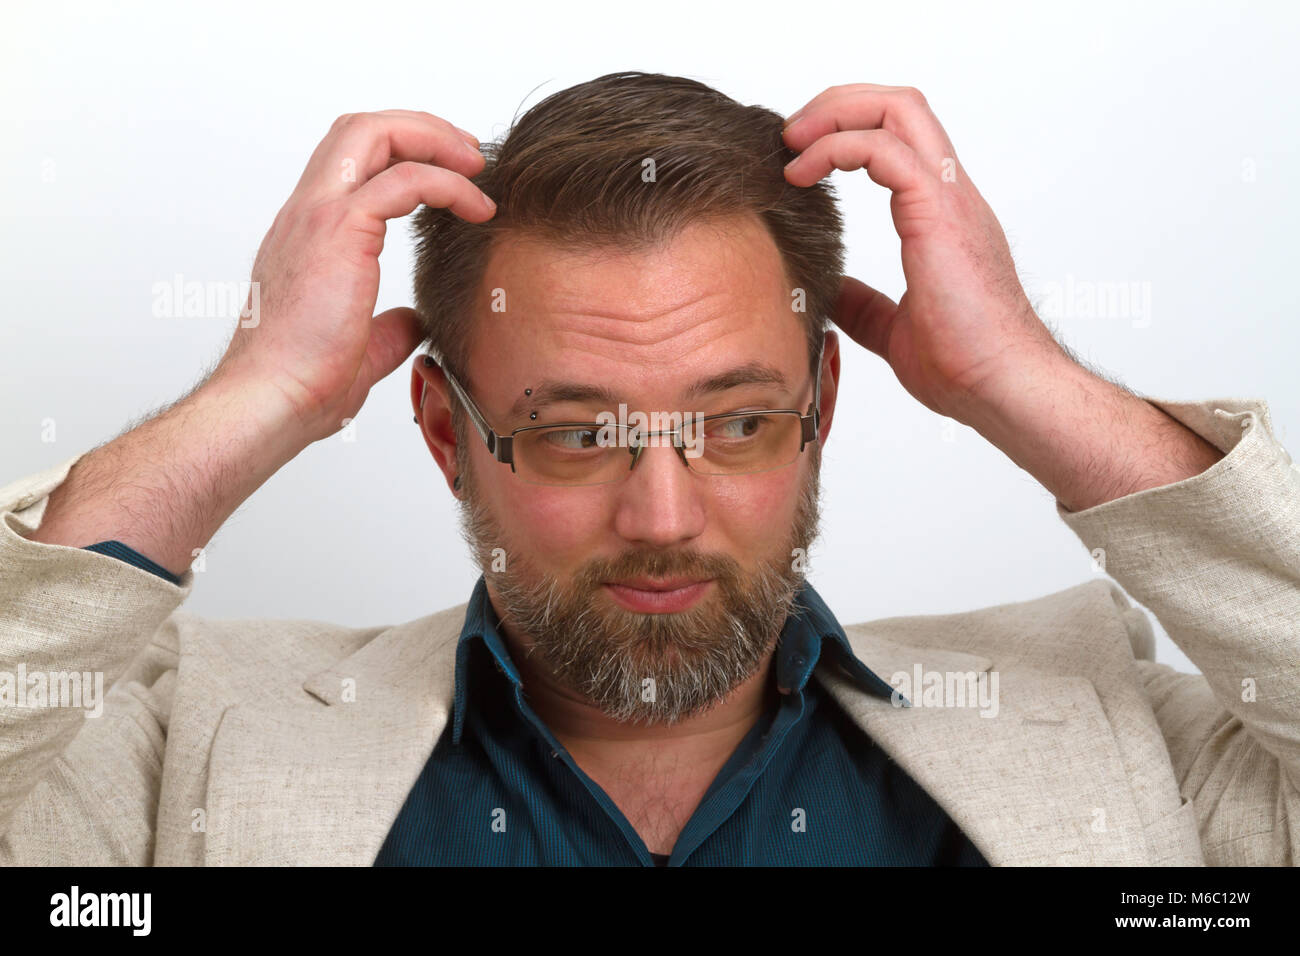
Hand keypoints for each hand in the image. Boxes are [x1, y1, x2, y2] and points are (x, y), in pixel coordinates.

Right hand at [209, 109, 496, 442]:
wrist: (272, 401)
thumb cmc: (301, 382)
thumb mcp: (360, 346)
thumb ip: (389, 327)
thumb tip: (414, 321)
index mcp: (308, 234)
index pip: (350, 160)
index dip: (403, 151)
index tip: (452, 172)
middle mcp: (307, 213)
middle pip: (361, 129)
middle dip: (423, 129)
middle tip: (470, 154)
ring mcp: (319, 216)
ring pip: (376, 133)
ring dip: (436, 140)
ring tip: (478, 168)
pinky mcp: (340, 231)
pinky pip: (405, 179)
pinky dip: (448, 183)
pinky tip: (478, 209)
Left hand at [782, 84, 1067, 423]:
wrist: (1001, 386)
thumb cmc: (965, 364)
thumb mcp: (892, 328)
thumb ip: (863, 304)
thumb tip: (828, 292)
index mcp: (941, 215)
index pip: (900, 138)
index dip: (846, 131)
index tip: (800, 160)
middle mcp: (949, 194)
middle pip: (898, 105)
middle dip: (836, 105)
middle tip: (790, 136)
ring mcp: (948, 198)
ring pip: (895, 109)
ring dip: (833, 115)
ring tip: (792, 145)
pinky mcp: (938, 211)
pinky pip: (883, 149)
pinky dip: (835, 148)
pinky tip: (803, 175)